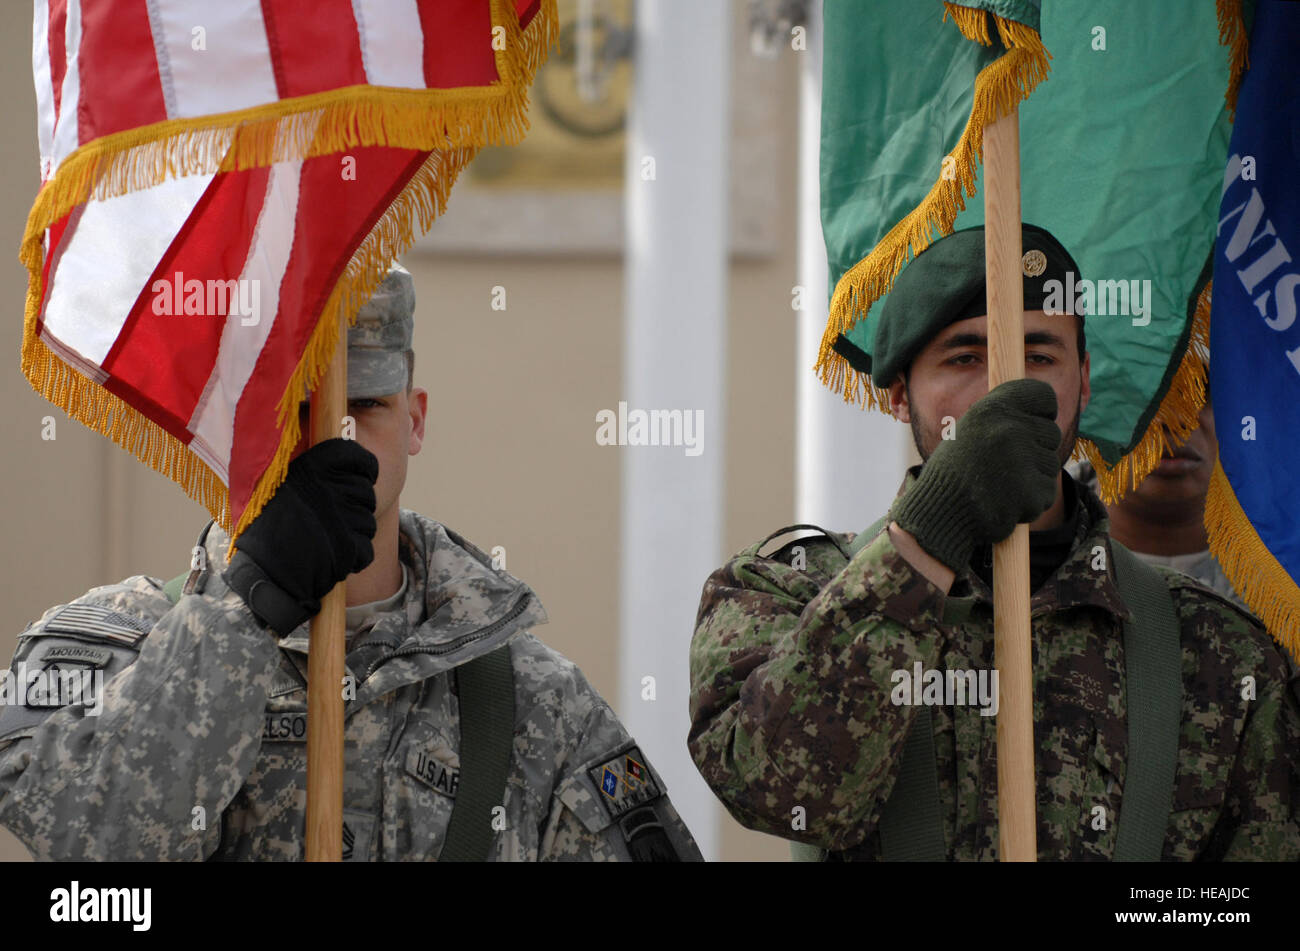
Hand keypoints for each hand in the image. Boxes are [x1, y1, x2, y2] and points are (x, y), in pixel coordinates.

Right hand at [224, 439, 377, 632]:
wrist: (261, 575)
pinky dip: (355, 557)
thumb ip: (317, 471)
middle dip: (355, 507)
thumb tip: (346, 443)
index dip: (363, 468)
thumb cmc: (271, 529)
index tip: (358, 476)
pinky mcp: (346, 548)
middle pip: (366, 492)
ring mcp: (337, 519)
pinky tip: (332, 557)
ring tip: (326, 539)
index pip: (357, 457)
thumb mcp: (285, 486)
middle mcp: (326, 489)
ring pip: (367, 521)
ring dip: (354, 534)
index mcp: (310, 468)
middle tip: (331, 519)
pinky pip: (367, 548)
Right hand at [890, 378, 1060, 572]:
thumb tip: (1041, 414)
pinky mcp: (1031, 492)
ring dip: (1032, 479)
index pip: (1043, 394)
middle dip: (1035, 451)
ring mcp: (1022, 460)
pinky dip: (1031, 503)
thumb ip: (1003, 418)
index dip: (1041, 412)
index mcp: (992, 409)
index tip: (1032, 422)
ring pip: (1050, 465)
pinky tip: (1004, 504)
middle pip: (1051, 433)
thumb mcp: (970, 431)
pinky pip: (1046, 493)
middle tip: (1003, 466)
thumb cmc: (954, 473)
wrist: (939, 514)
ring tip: (1000, 486)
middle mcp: (1009, 428)